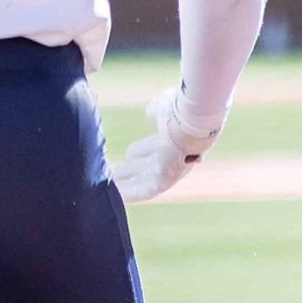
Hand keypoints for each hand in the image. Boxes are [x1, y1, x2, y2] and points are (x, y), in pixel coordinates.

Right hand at [111, 88, 224, 203]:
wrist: (190, 122)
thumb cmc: (179, 112)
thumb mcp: (163, 108)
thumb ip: (156, 112)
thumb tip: (150, 112)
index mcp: (175, 140)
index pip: (153, 148)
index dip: (139, 152)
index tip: (127, 156)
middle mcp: (174, 158)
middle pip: (147, 166)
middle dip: (130, 170)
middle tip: (112, 174)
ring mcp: (170, 170)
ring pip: (143, 178)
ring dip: (127, 181)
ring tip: (111, 184)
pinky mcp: (165, 180)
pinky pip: (145, 190)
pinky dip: (131, 192)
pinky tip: (117, 194)